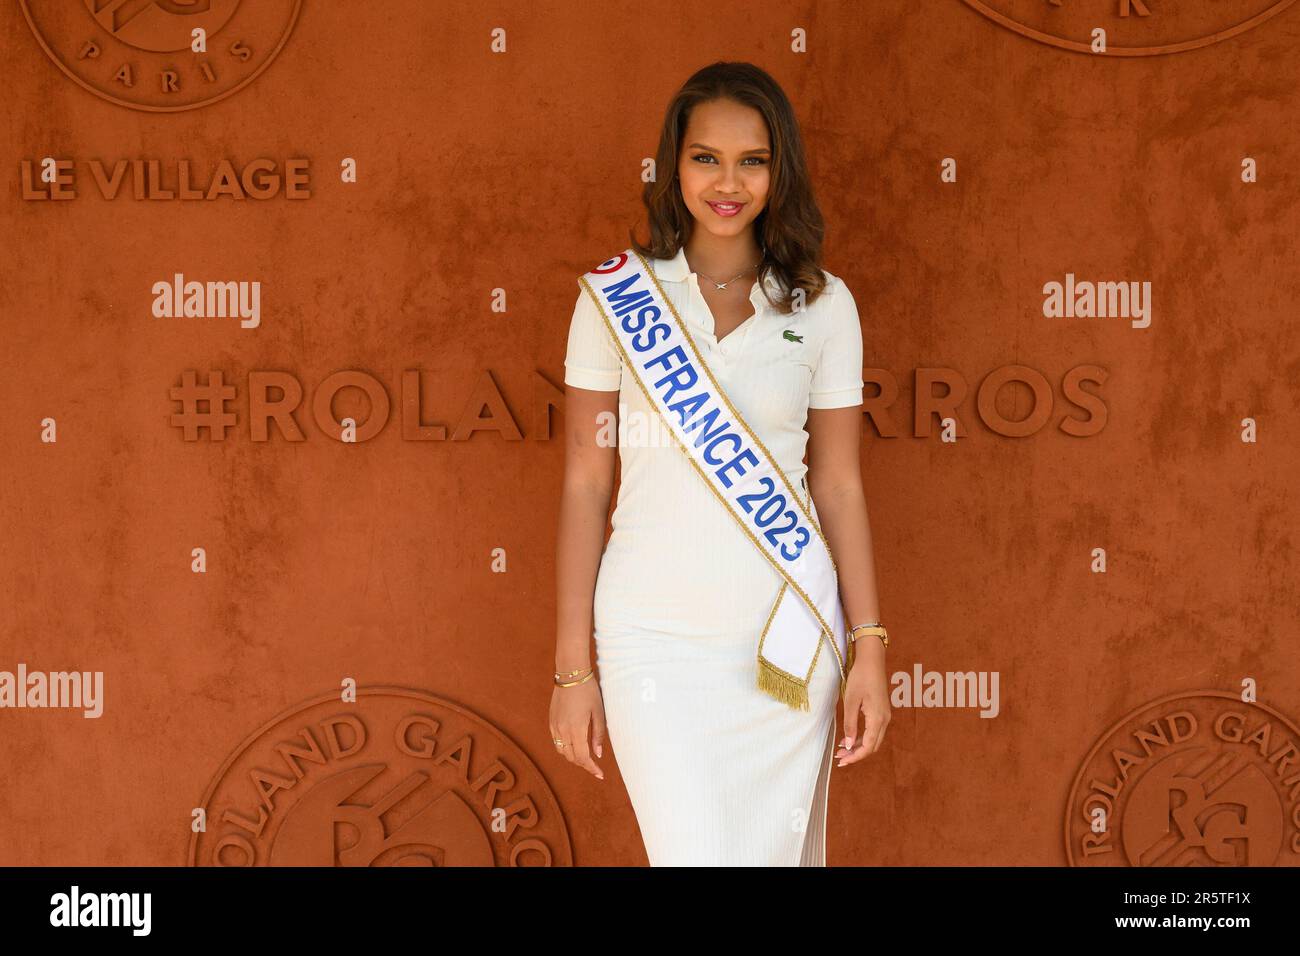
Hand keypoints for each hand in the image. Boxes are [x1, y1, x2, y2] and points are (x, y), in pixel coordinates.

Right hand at [548, 676, 606, 780]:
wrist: (571, 675)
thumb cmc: (589, 692)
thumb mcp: (599, 713)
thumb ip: (598, 735)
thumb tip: (598, 755)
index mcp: (577, 729)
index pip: (583, 757)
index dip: (591, 768)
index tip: (600, 775)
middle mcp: (563, 730)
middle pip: (571, 757)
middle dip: (584, 764)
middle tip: (595, 767)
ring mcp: (555, 726)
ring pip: (562, 751)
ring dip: (573, 758)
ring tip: (585, 758)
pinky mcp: (551, 721)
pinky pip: (556, 742)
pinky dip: (565, 748)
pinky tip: (574, 746)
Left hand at [837, 640, 889, 766]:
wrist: (872, 661)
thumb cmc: (860, 678)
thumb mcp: (851, 701)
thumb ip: (850, 724)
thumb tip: (848, 745)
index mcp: (877, 719)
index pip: (868, 746)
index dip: (855, 757)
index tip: (842, 761)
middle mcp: (884, 720)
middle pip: (872, 746)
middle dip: (856, 754)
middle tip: (839, 757)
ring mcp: (885, 716)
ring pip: (873, 739)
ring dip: (859, 746)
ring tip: (842, 749)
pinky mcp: (882, 712)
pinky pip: (874, 731)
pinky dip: (863, 737)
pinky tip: (850, 738)